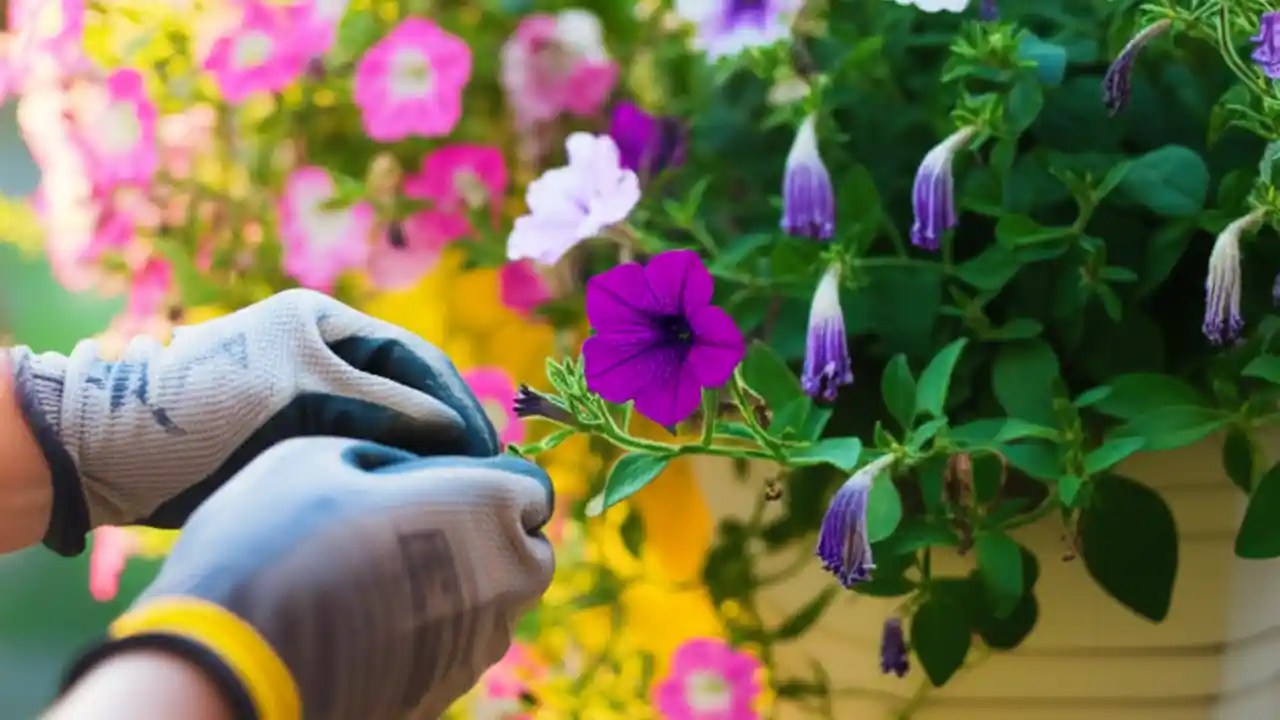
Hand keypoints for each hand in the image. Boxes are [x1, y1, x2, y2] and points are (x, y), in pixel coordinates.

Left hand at [7, 288, 498, 554]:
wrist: (119, 450)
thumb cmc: (211, 406)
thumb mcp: (307, 395)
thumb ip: (386, 407)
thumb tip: (455, 430)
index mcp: (324, 323)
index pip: (415, 359)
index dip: (456, 402)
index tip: (487, 448)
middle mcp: (320, 354)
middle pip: (406, 390)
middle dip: (444, 430)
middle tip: (480, 478)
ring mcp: (306, 397)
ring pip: (384, 427)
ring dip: (418, 456)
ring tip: (450, 495)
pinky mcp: (291, 439)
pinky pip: (356, 452)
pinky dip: (383, 472)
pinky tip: (402, 500)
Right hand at [63, 436, 554, 719]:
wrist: (225, 673)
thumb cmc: (269, 545)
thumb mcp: (314, 457)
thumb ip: (382, 453)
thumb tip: (399, 475)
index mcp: (488, 509)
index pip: (533, 486)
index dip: (491, 478)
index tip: (443, 481)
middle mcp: (505, 583)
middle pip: (526, 552)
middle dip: (489, 536)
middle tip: (414, 527)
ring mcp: (476, 650)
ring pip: (494, 604)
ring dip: (460, 585)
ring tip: (377, 576)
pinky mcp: (442, 698)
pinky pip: (453, 648)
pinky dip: (428, 631)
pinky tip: (363, 623)